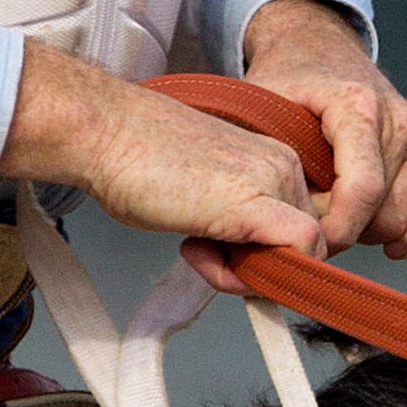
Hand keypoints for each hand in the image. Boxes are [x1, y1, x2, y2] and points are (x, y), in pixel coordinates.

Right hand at [0, 42, 318, 288]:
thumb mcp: (200, 194)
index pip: (298, 223)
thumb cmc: (135, 159)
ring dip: (245, 271)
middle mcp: (282, 164)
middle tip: (199, 252)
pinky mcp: (258, 202)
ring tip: (192, 246)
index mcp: (272, 157)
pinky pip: (299, 254)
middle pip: (302, 243)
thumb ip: (231, 224)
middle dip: (254, 264)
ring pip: (299, 254)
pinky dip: (260, 276)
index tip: (214, 247)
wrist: (104, 130)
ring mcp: (274, 180)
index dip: (263, 252)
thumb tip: (247, 264)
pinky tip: (202, 253)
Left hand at [238, 0, 406, 264]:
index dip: (340, 228)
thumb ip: (274, 157)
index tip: (316, 242)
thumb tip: (282, 213)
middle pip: (386, 210)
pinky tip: (398, 242)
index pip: (364, 187)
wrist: (319, 53)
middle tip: (320, 222)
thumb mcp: (265, 108)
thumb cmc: (291, 84)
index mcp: (359, 107)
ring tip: (346, 217)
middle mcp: (400, 121)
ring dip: (378, 233)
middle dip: (351, 231)